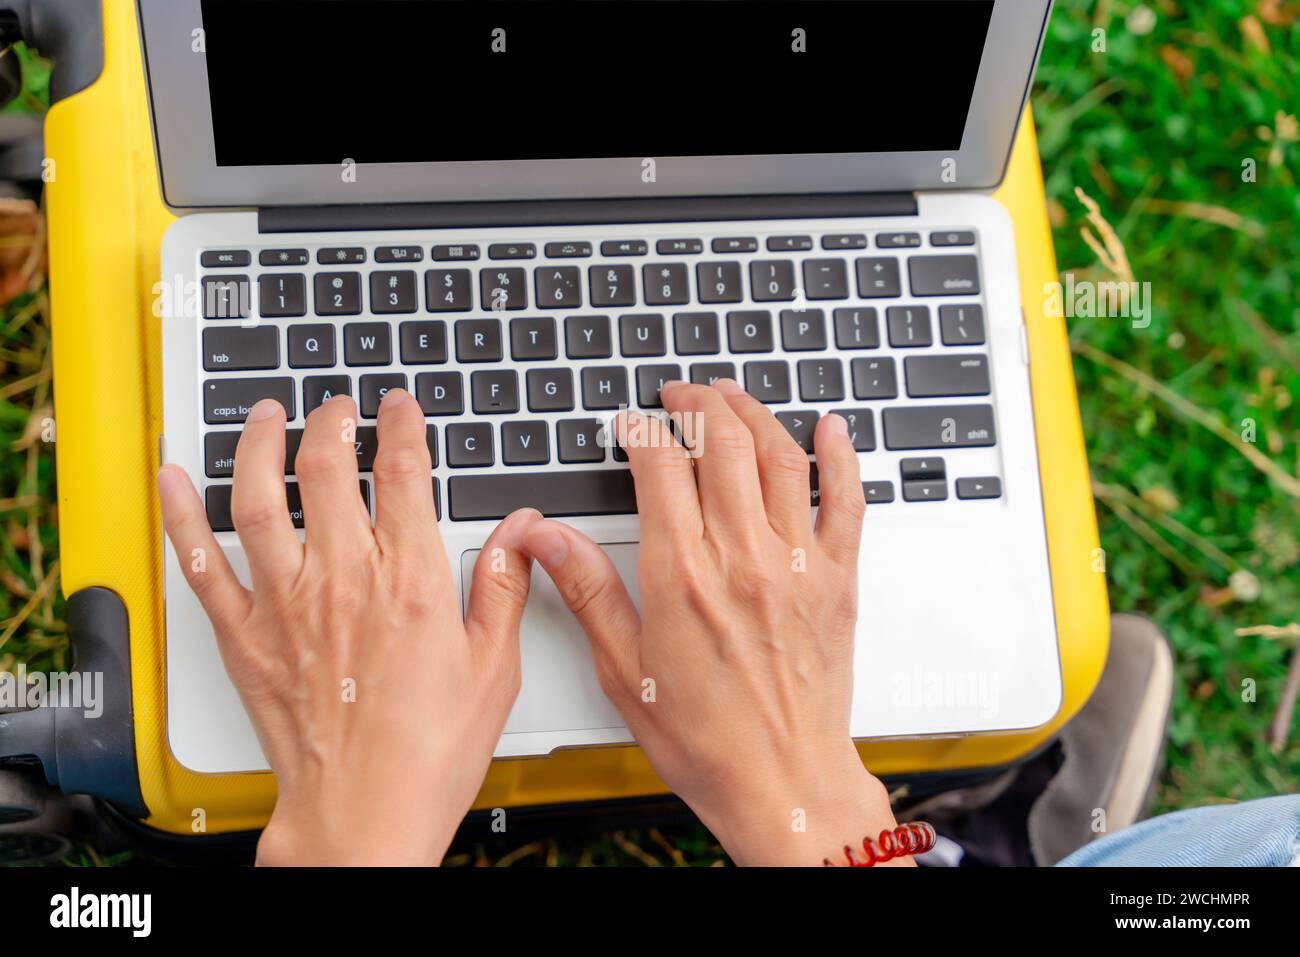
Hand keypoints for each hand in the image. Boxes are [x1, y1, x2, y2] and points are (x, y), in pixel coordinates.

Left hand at [158, 390, 539, 864]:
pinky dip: (181, 515)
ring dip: (260, 445)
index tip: (401, 406)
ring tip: (267, 416)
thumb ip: (502, 587)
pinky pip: (202, 563)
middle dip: (334, 421)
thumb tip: (519, 530)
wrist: (363, 814)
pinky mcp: (244, 636)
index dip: (402, 425)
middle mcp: (344, 581)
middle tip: (339, 406)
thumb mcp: (494, 668)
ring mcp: (287, 605)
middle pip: (327, 468)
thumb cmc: (428, 752)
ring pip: (259, 499)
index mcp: (410, 583)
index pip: (404, 473)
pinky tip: (174, 479)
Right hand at [519, 379, 901, 865]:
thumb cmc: (705, 739)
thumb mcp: (622, 667)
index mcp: (683, 574)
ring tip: (730, 396)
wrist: (781, 784)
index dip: (640, 430)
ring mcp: (796, 564)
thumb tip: (545, 538)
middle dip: (694, 403)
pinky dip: (840, 456)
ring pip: (778, 456)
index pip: (659, 464)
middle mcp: (742, 557)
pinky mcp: (837, 580)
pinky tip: (829, 429)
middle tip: (677, 395)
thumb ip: (586, 590)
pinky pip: (847, 500)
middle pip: (720, 441)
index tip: (629, 425)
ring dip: (752, 413)